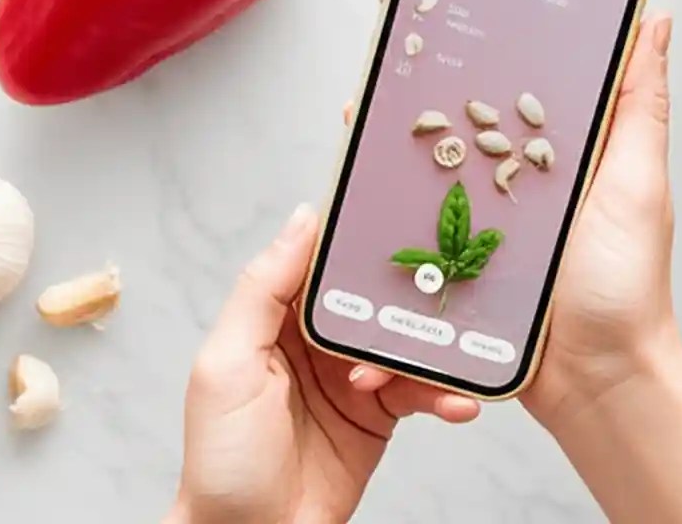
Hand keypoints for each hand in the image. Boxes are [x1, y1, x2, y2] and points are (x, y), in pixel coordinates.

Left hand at [168, 205, 479, 523]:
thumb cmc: (223, 463)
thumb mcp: (228, 365)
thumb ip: (261, 290)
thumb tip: (300, 221)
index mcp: (274, 320)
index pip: (322, 263)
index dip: (357, 241)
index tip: (398, 218)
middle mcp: (315, 342)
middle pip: (374, 299)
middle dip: (409, 296)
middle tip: (446, 288)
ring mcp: (351, 377)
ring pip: (405, 343)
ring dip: (430, 352)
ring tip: (447, 366)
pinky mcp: (380, 414)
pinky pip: (421, 390)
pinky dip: (444, 394)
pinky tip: (458, 401)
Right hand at [338, 13, 676, 427]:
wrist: (596, 383)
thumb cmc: (626, 287)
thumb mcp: (638, 182)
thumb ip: (639, 104)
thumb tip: (656, 19)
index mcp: (557, 155)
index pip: (514, 83)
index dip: (484, 43)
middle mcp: (515, 185)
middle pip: (457, 124)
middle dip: (418, 88)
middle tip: (384, 53)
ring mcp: (480, 228)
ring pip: (423, 177)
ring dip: (387, 150)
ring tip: (355, 117)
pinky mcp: (453, 271)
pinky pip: (410, 238)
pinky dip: (381, 220)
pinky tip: (353, 200)